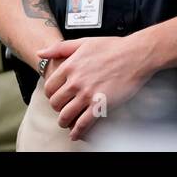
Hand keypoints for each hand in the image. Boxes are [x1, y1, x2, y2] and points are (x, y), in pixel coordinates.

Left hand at [37, 36, 157, 140]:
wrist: (136, 55)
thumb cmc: (113, 47)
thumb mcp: (84, 42)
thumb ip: (60, 48)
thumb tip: (40, 52)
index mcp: (71, 66)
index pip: (49, 86)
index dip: (51, 94)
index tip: (56, 97)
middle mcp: (76, 81)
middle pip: (55, 102)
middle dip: (57, 108)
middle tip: (62, 109)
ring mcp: (87, 94)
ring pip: (65, 115)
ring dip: (64, 122)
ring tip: (66, 123)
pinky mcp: (100, 105)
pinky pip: (83, 123)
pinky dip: (77, 132)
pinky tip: (76, 134)